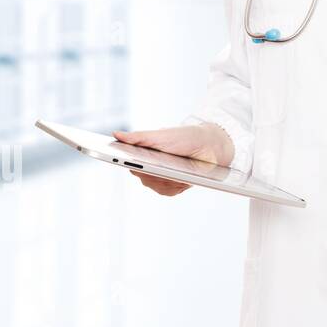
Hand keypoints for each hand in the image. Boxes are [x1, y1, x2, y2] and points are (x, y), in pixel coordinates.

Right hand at [112, 123, 234, 196]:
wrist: (211, 145)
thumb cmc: (184, 137)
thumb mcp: (161, 135)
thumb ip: (138, 137)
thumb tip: (115, 134)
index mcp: (144, 153)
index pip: (127, 160)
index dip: (121, 160)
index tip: (117, 158)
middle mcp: (150, 168)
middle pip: (140, 174)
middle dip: (146, 170)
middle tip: (154, 164)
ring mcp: (162, 179)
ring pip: (152, 184)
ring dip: (162, 177)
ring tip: (172, 168)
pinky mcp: (174, 187)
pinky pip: (167, 191)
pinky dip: (173, 184)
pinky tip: (180, 177)